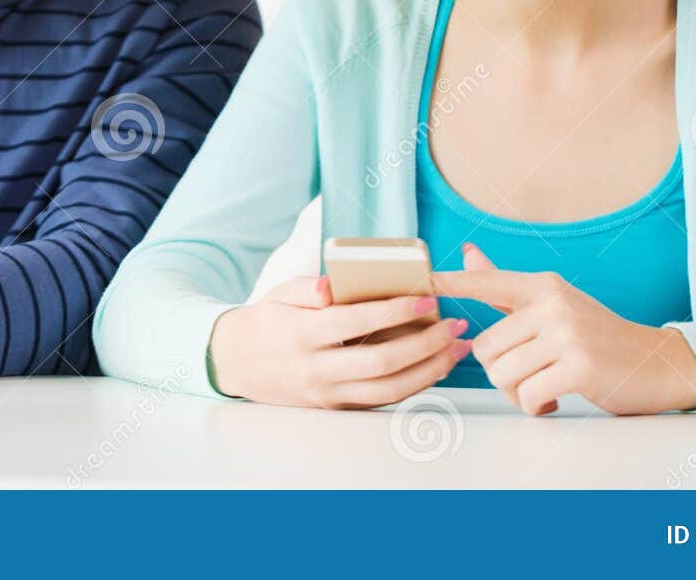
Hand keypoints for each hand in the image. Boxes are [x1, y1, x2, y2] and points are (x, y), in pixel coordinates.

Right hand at [207, 275, 470, 408]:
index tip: (426, 300)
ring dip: (430, 371)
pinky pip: (382, 401)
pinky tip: (436, 367)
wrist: (237, 364)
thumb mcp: (278, 294)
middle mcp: (317, 371)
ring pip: (389, 391)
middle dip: (426, 345)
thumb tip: (331, 285)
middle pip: (382, 363)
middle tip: (455, 326)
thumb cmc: (266, 321)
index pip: (356, 323)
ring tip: (457, 349)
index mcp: (302, 335)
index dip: (394, 312)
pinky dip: (414, 386)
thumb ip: (306, 288)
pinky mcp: (336, 410)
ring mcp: (327, 396)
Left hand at [431, 243, 695, 415]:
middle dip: (500, 373)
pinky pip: (528, 396)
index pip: (487, 281)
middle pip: (485, 348)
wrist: (655, 364)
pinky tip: (553, 402)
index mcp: (543, 286)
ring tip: (543, 389)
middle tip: (529, 377)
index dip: (451, 284)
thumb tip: (467, 252)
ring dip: (518, 394)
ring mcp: (567, 333)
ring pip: (502, 375)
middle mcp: (553, 303)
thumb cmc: (596, 336)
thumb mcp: (553, 305)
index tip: (421, 280)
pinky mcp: (579, 367)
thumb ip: (504, 285)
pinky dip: (535, 408)